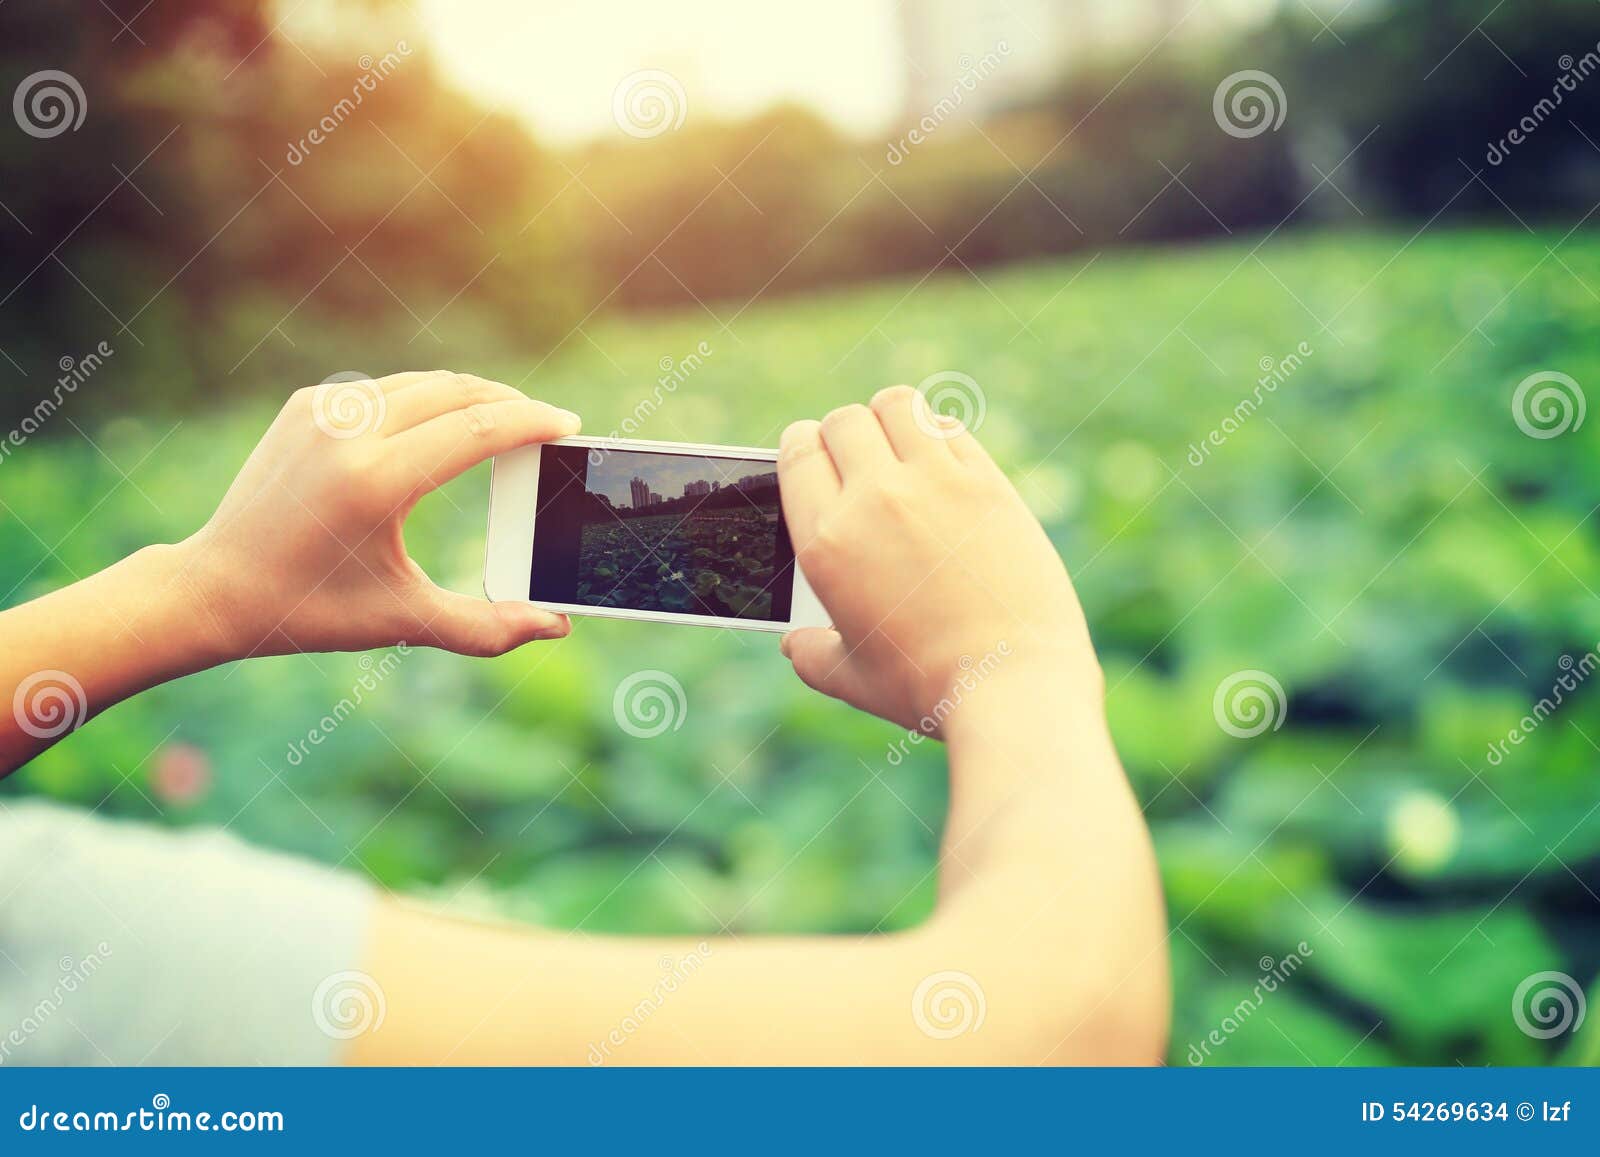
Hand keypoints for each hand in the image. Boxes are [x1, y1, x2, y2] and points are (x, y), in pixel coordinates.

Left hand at [180, 371, 579, 660]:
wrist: (217, 586)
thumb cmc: (313, 610)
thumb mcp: (405, 622)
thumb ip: (486, 627)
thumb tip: (556, 626)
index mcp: (375, 482)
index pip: (476, 429)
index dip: (532, 422)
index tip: (568, 424)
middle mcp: (347, 433)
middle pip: (457, 392)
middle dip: (510, 403)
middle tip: (546, 422)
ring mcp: (322, 411)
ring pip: (422, 382)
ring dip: (470, 395)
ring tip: (504, 420)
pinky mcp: (306, 404)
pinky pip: (385, 388)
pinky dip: (424, 398)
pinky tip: (443, 422)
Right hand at [777, 385, 1100, 733]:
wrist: (1011, 685)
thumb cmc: (928, 687)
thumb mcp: (853, 679)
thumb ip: (813, 655)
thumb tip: (794, 644)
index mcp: (826, 542)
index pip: (798, 452)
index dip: (803, 446)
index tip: (814, 454)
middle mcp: (874, 500)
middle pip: (844, 421)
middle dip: (845, 434)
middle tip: (859, 458)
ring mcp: (934, 484)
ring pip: (896, 405)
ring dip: (890, 419)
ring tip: (899, 445)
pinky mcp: (987, 483)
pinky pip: (948, 427)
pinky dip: (936, 434)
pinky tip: (943, 463)